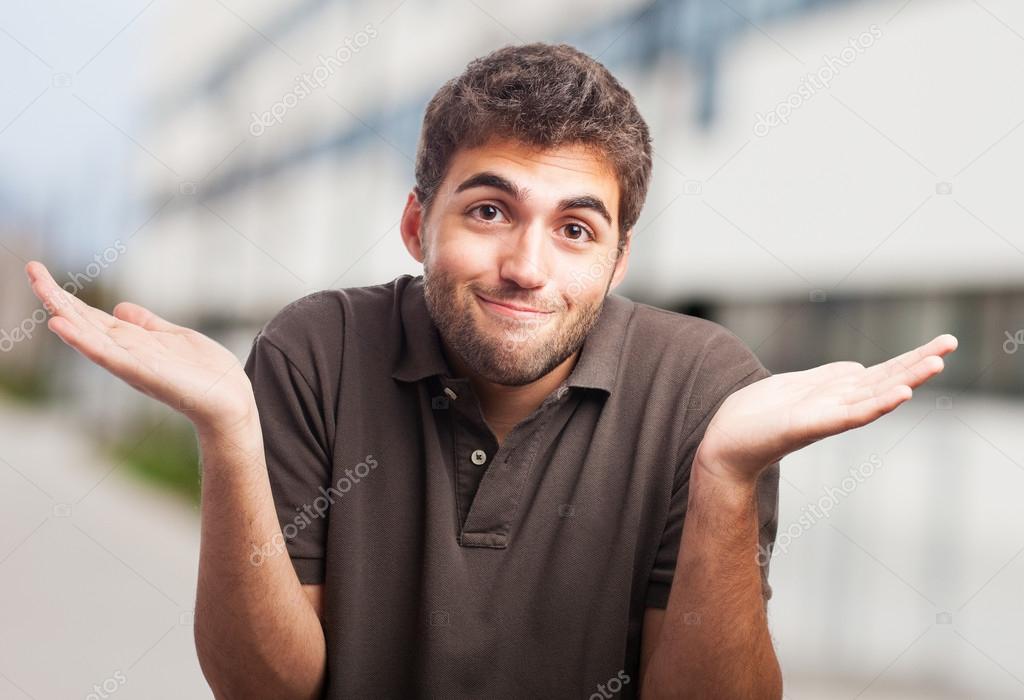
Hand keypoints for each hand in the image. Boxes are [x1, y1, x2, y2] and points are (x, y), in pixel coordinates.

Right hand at [25, 260, 256, 434]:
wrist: (229, 401)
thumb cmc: (205, 374)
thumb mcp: (174, 338)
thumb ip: (148, 324)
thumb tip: (121, 308)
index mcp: (131, 342)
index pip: (92, 316)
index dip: (68, 297)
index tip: (42, 273)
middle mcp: (124, 352)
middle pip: (83, 321)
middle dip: (56, 296)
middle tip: (31, 269)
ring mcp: (130, 363)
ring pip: (88, 335)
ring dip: (64, 313)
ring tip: (42, 289)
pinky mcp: (141, 372)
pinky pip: (106, 354)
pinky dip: (83, 340)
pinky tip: (61, 326)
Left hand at [695, 334, 958, 486]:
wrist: (725, 444)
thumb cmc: (758, 416)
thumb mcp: (797, 387)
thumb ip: (828, 379)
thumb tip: (859, 368)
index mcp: (835, 393)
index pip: (880, 372)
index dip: (910, 358)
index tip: (942, 345)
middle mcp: (837, 404)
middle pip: (885, 379)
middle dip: (918, 362)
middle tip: (953, 343)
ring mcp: (826, 415)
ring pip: (873, 395)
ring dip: (905, 380)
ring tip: (937, 364)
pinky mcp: (808, 425)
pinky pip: (848, 415)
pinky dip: (875, 405)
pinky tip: (900, 395)